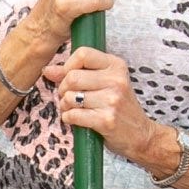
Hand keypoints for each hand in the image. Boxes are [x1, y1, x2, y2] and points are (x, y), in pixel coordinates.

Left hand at [42, 45, 158, 164]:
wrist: (140, 134)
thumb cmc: (119, 107)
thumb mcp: (104, 83)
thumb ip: (76, 73)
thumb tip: (48, 69)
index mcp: (116, 65)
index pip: (82, 54)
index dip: (68, 66)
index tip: (69, 78)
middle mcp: (116, 80)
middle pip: (72, 77)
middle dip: (63, 90)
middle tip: (70, 98)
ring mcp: (112, 100)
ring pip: (70, 97)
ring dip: (65, 106)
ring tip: (75, 109)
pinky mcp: (106, 120)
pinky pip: (73, 115)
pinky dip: (69, 119)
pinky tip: (78, 120)